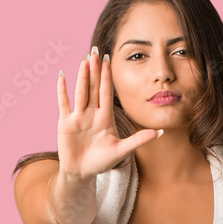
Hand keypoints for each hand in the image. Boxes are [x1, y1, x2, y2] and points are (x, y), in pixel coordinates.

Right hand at [56, 45, 161, 179]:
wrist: (82, 173)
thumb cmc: (101, 162)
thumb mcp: (121, 150)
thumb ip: (138, 140)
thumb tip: (160, 132)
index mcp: (105, 117)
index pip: (107, 92)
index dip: (108, 77)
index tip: (110, 60)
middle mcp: (91, 113)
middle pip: (93, 87)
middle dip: (95, 70)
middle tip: (96, 50)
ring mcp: (78, 117)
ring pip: (80, 92)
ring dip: (82, 77)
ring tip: (85, 60)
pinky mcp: (65, 123)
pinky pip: (63, 103)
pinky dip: (62, 90)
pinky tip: (62, 76)